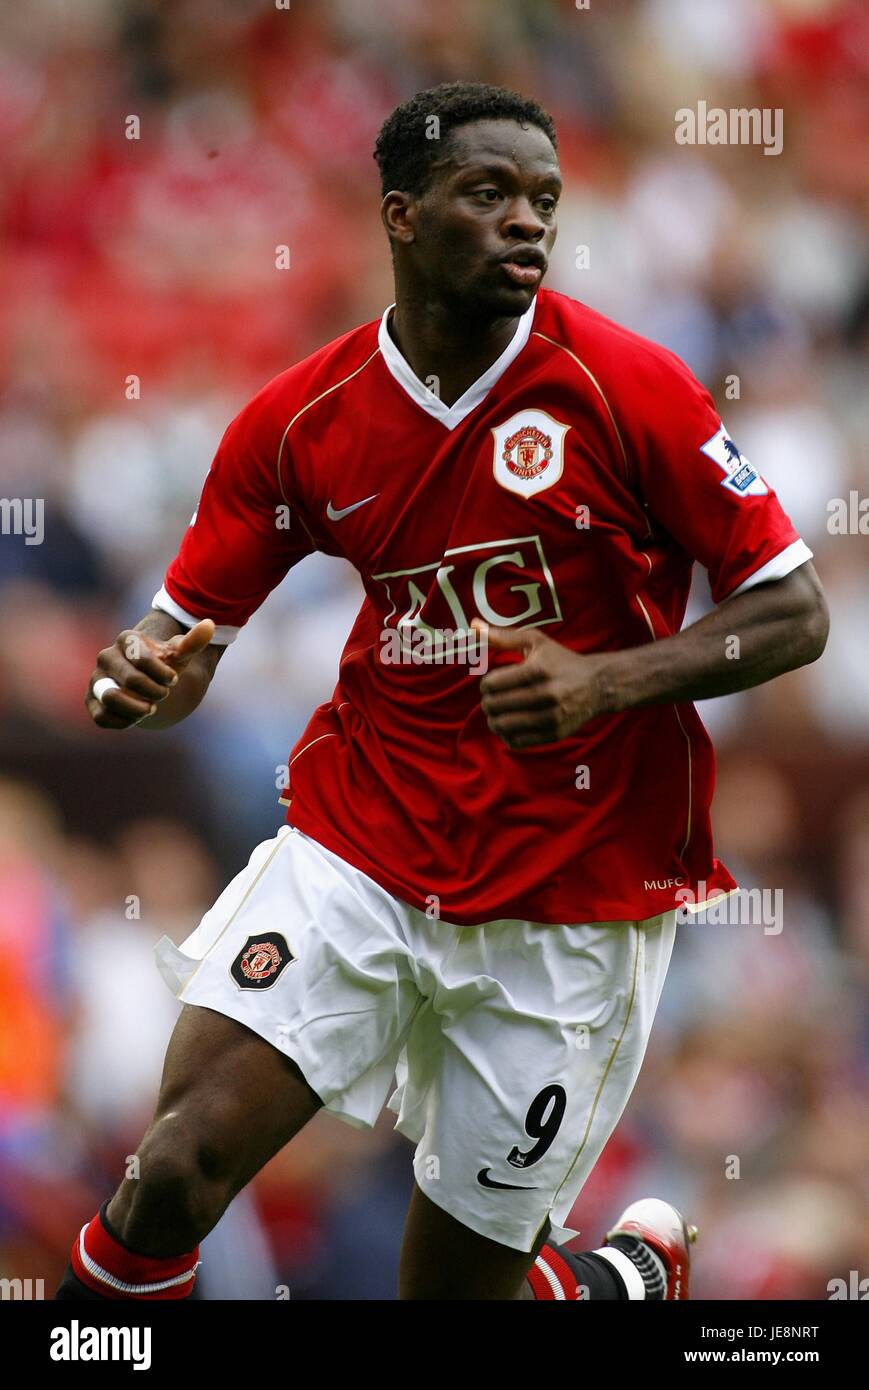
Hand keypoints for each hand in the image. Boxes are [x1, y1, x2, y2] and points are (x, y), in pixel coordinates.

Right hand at [85, 619, 215, 728]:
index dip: (163, 674)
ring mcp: (96, 679)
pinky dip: (123, 721)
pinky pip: (101, 716)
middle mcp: (106, 656)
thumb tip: (209, 625)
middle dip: (153, 691)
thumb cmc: (163, 665)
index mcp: (127, 640)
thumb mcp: (179, 654)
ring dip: (136, 708)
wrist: (146, 682)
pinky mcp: (92, 701)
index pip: (143, 658)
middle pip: (130, 679)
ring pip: (110, 698)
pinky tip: (136, 718)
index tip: (173, 679)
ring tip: (149, 709)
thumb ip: (193, 642)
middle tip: (163, 694)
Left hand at [474, 620, 610, 748]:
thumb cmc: (561, 660)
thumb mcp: (535, 642)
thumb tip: (472, 626)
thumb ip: (502, 636)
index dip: (485, 685)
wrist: (598, 686)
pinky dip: (507, 735)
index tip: (490, 684)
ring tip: (498, 713)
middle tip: (492, 699)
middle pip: (495, 705)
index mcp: (539, 670)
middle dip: (487, 702)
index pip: (493, 684)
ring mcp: (551, 717)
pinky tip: (510, 724)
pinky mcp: (554, 734)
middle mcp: (546, 695)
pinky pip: (517, 741)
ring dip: (494, 720)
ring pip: (503, 726)